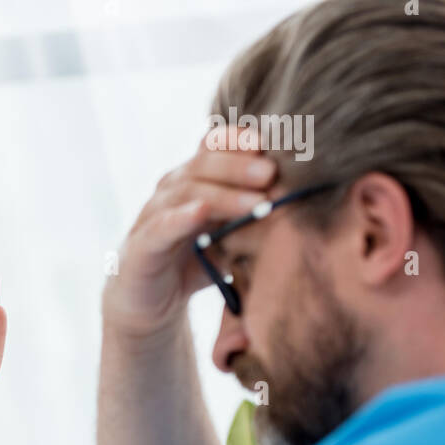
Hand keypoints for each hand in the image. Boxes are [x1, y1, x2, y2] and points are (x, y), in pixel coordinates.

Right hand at [102, 126, 276, 339]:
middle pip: (202, 163)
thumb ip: (258, 215)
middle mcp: (171, 190)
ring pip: (186, 193)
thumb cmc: (196, 263)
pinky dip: (180, 219)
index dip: (241, 140)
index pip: (214, 145)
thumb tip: (304, 198)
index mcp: (194, 179)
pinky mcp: (140, 247)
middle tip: (272, 172)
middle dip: (240, 164)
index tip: (277, 141)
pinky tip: (201, 214)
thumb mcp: (233, 234)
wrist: (152, 304)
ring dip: (223, 194)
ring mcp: (152, 215)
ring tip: (256, 201)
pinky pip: (159, 228)